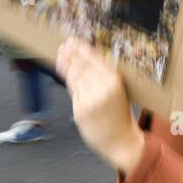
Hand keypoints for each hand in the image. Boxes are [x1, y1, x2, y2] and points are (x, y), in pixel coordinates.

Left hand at [57, 38, 144, 174]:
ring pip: (74, 78)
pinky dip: (68, 81)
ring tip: (60, 57)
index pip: (93, 60)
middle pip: (81, 66)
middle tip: (63, 47)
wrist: (121, 141)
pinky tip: (63, 72)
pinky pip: (73, 92)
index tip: (72, 41)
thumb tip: (83, 60)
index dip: (80, 49)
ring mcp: (89, 100)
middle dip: (70, 55)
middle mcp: (102, 89)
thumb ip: (102, 77)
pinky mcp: (80, 111)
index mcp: (114, 81)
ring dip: (66, 66)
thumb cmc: (120, 115)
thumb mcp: (117, 91)